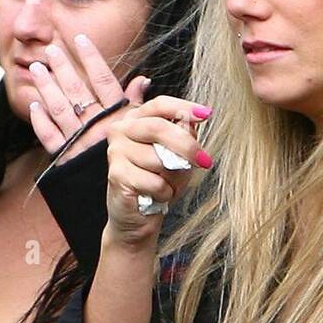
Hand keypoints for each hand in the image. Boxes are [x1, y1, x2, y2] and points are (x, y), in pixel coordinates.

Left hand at [27, 33, 150, 164]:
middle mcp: (98, 127)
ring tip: (36, 68)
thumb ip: (139, 104)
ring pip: (60, 109)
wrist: (132, 203)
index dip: (91, 58)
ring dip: (46, 87)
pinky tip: (34, 106)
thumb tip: (142, 79)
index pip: (103, 80)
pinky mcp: (68, 160)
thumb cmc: (141, 163)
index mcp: (118, 117)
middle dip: (62, 67)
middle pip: (77, 90)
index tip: (79, 39)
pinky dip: (40, 122)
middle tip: (50, 49)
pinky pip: (50, 138)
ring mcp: (81, 142)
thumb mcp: (144, 131)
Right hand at [105, 95, 213, 248]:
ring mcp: (116, 151)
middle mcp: (122, 130)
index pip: (160, 105)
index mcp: (136, 119)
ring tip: (166, 185)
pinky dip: (164, 192)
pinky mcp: (117, 174)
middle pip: (159, 127)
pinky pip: (155, 181)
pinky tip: (156, 195)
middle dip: (187, 146)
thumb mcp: (177, 156)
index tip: (206, 115)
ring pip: (159, 158)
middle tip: (204, 161)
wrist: (138, 218)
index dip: (184, 108)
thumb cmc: (158, 183)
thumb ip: (183, 135)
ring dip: (173, 177)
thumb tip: (190, 123)